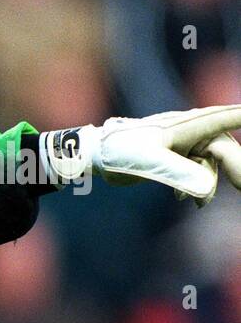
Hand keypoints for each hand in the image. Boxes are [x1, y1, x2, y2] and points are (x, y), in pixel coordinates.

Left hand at [40, 104, 240, 206]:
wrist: (96, 155)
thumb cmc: (120, 152)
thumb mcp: (150, 164)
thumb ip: (179, 174)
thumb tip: (207, 189)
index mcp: (187, 126)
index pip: (226, 119)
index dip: (240, 118)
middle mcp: (190, 130)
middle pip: (225, 147)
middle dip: (236, 167)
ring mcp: (184, 142)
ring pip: (211, 161)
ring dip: (209, 182)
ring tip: (198, 204)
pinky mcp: (176, 154)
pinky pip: (197, 168)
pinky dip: (196, 184)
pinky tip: (185, 200)